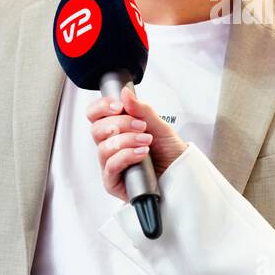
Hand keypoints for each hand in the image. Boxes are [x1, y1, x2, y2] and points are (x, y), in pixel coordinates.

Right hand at [86, 86, 188, 201]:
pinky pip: (111, 166)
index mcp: (115, 129)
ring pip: (104, 148)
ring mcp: (109, 164)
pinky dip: (127, 156)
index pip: (94, 115)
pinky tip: (142, 153)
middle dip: (121, 124)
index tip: (119, 106)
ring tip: (146, 141)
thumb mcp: (159, 125)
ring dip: (127, 140)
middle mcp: (109, 145)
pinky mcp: (112, 182)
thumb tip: (125, 93)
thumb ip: (141, 109)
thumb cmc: (167, 150)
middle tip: (142, 126)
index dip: (102, 107)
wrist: (179, 171)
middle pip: (96, 129)